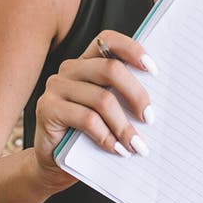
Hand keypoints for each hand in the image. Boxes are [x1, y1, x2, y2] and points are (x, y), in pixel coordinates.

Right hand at [34, 30, 157, 184]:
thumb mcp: (109, 111)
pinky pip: (86, 119)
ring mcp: (57, 87)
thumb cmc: (88, 134)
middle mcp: (70, 68)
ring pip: (101, 98)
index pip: (109, 40)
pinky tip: (116, 149)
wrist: (55, 162)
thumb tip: (155, 101)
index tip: (154, 71)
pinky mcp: (47, 108)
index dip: (132, 49)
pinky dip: (106, 136)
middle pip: (110, 69)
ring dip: (123, 125)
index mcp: (87, 62)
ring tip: (136, 144)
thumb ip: (123, 98)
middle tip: (149, 118)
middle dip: (136, 94)